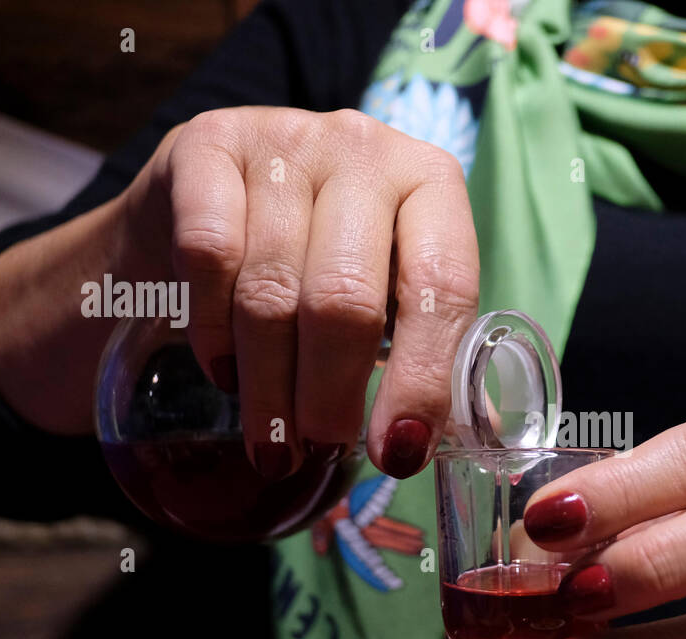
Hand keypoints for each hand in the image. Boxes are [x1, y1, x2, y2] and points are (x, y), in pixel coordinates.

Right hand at [119, 106, 478, 477]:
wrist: (207, 203)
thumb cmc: (322, 263)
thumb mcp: (389, 298)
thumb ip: (434, 359)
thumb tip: (478, 440)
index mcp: (432, 184)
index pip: (441, 287)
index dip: (423, 380)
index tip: (399, 453)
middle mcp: (364, 149)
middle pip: (346, 297)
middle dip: (331, 396)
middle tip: (319, 453)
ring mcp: (283, 139)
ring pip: (270, 290)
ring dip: (269, 388)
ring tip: (273, 441)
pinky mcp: (206, 145)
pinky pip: (208, 256)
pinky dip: (214, 331)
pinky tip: (225, 371)